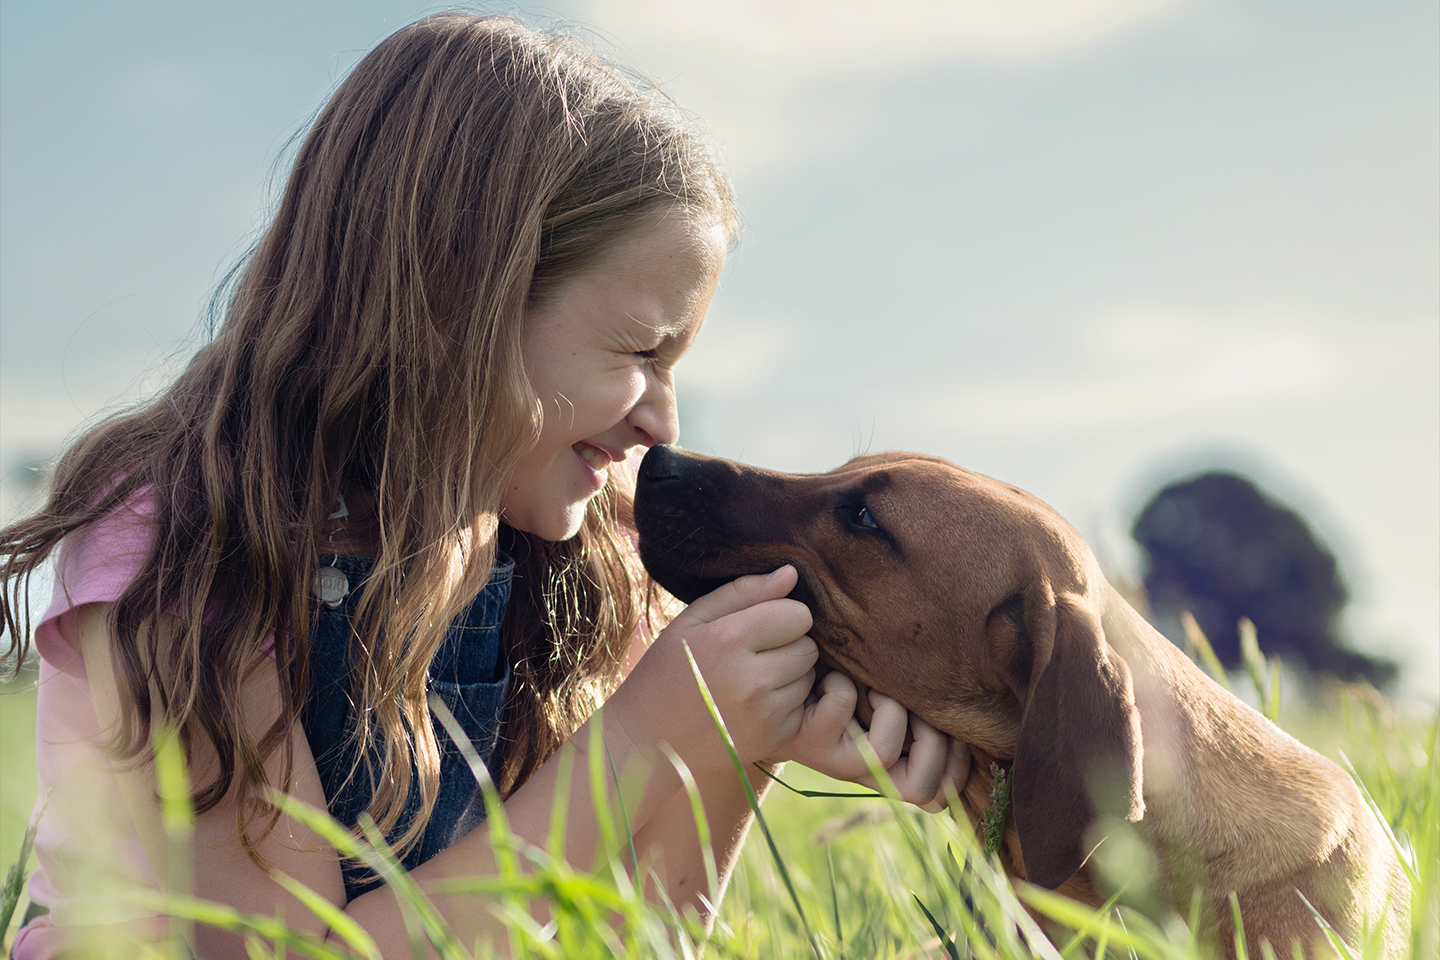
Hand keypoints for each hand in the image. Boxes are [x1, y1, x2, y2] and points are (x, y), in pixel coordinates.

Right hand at [610, 566, 817, 775]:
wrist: (647, 740)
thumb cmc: (668, 671)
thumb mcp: (692, 621)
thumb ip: (743, 592)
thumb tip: (791, 573)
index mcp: (729, 639)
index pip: (798, 615)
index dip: (781, 615)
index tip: (759, 626)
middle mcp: (752, 679)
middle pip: (808, 646)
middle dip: (788, 644)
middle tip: (754, 654)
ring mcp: (764, 714)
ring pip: (808, 676)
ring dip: (790, 674)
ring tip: (752, 679)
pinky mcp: (772, 740)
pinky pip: (802, 708)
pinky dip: (786, 703)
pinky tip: (755, 704)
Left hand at [769, 672, 971, 811]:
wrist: (774, 694)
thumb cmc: (841, 687)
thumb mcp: (884, 699)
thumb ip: (920, 708)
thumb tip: (961, 700)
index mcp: (893, 769)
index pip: (940, 796)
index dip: (958, 765)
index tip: (949, 724)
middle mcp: (867, 773)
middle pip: (925, 792)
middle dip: (935, 743)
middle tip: (917, 709)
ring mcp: (836, 761)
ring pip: (884, 754)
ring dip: (892, 711)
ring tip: (877, 690)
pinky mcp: (807, 739)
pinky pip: (840, 708)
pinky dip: (842, 686)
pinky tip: (831, 678)